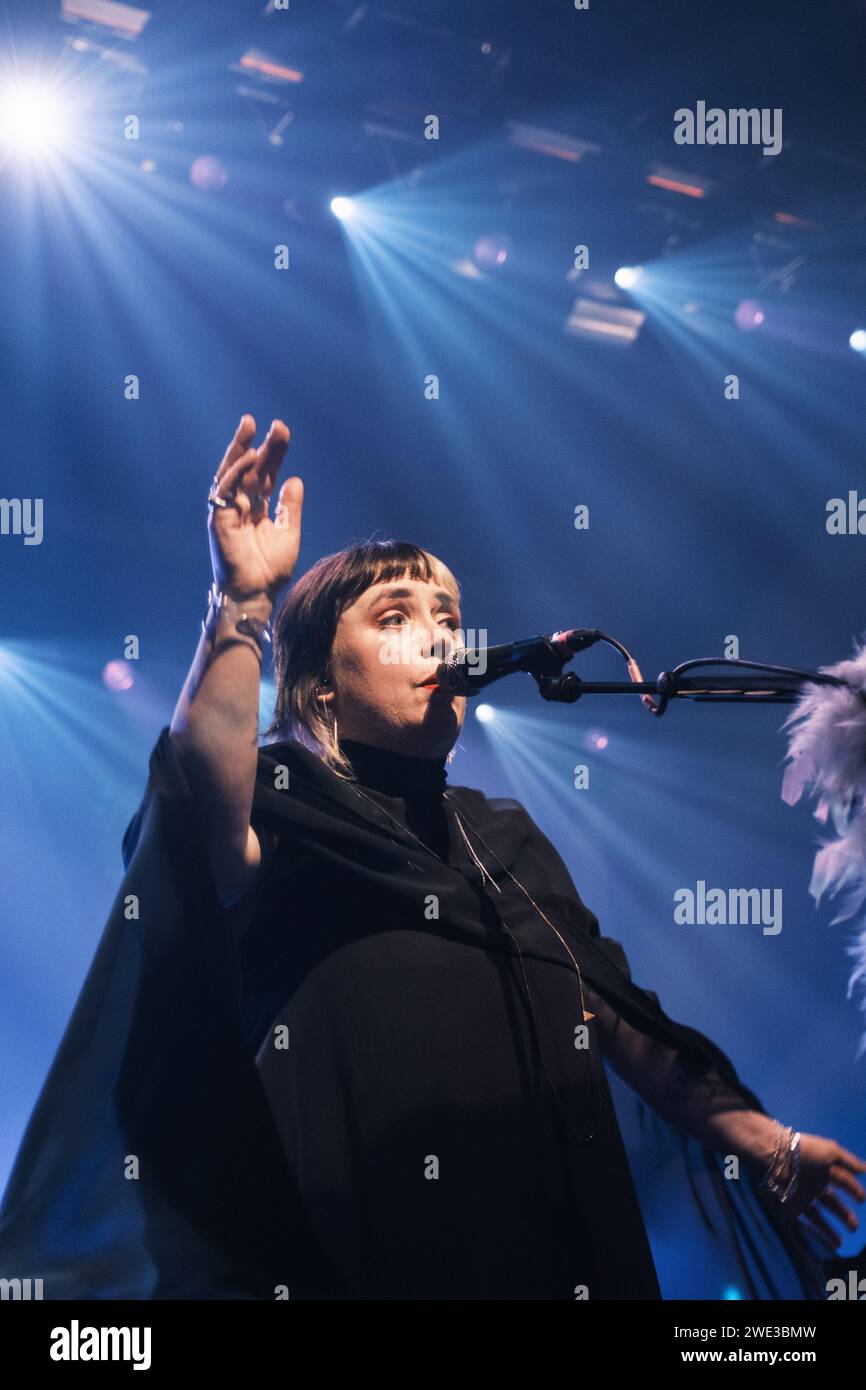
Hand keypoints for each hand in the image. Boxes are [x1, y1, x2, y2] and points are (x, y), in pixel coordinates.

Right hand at [208, 414, 301, 599]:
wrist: (257, 593)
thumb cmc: (270, 570)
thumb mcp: (288, 533)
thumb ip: (290, 507)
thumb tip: (294, 479)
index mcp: (258, 508)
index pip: (265, 473)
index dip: (274, 453)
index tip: (282, 432)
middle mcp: (242, 505)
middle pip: (249, 468)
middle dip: (260, 444)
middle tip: (274, 424)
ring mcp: (229, 510)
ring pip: (232, 472)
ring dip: (239, 448)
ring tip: (250, 426)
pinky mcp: (219, 518)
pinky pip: (224, 490)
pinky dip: (234, 472)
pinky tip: (247, 456)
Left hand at [770, 1133, 865, 1251]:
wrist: (774, 1157)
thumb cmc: (804, 1151)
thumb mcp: (830, 1151)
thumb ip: (849, 1162)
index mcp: (822, 1169)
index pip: (842, 1182)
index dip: (854, 1190)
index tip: (862, 1199)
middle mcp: (812, 1184)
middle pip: (831, 1202)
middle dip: (843, 1214)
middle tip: (854, 1226)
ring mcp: (800, 1198)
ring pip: (817, 1217)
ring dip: (828, 1230)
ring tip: (840, 1242)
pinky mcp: (789, 1209)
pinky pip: (803, 1225)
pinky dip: (815, 1235)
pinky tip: (826, 1244)